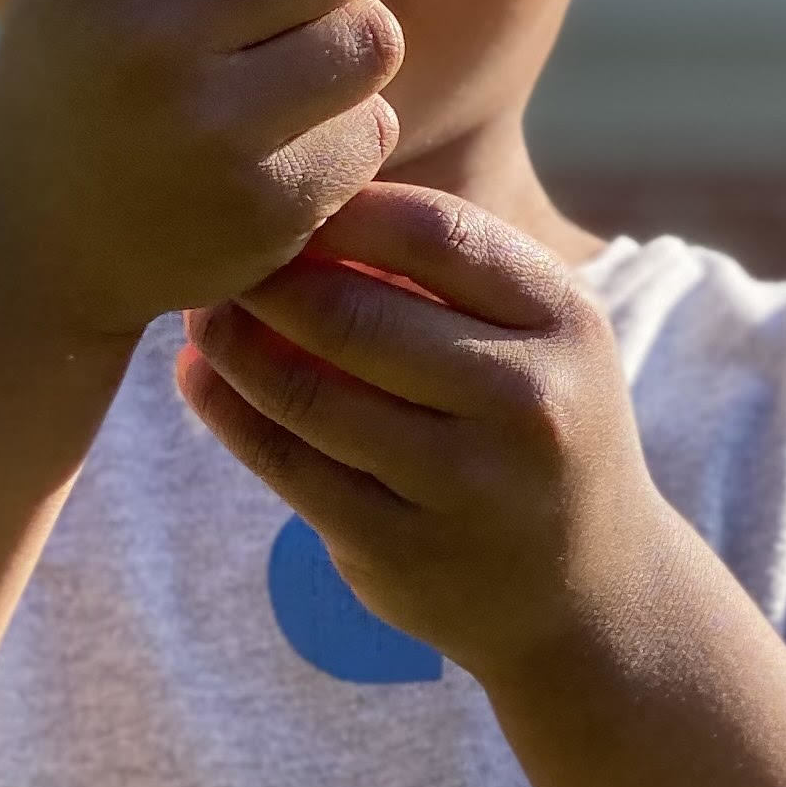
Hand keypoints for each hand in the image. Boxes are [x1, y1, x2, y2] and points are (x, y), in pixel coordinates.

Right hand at [0, 0, 427, 344]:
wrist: (34, 236)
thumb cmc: (89, 62)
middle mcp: (148, 34)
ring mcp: (208, 131)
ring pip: (373, 38)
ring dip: (354, 38)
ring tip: (291, 60)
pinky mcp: (262, 208)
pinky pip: (374, 128)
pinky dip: (349, 126)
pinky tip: (282, 138)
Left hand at [175, 181, 676, 684]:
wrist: (587, 592)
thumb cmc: (537, 427)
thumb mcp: (538, 338)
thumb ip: (449, 273)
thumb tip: (306, 195)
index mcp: (565, 323)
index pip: (434, 232)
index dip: (340, 208)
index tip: (286, 194)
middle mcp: (525, 403)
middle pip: (355, 315)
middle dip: (267, 279)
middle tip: (217, 257)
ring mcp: (463, 486)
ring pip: (310, 397)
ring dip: (233, 347)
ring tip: (199, 315)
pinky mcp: (401, 551)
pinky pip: (291, 469)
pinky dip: (230, 415)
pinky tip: (198, 380)